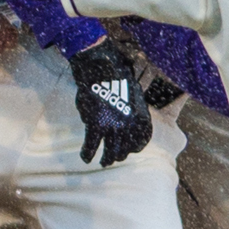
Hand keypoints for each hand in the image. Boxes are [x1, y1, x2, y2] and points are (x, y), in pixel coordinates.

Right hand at [69, 40, 151, 165]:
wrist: (102, 66)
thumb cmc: (116, 74)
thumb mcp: (133, 92)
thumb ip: (132, 109)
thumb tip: (124, 120)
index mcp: (141, 116)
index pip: (142, 140)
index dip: (135, 147)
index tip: (130, 150)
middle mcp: (130, 125)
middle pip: (126, 149)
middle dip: (119, 155)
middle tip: (113, 158)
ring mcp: (113, 126)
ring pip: (110, 151)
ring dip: (106, 159)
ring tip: (102, 162)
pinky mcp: (96, 125)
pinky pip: (91, 145)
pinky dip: (87, 153)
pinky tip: (85, 158)